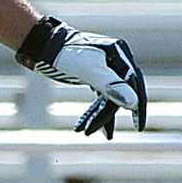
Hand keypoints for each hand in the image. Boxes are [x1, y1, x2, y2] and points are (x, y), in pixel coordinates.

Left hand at [16, 14, 147, 138]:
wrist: (43, 45)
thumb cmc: (65, 54)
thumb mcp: (89, 70)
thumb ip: (111, 85)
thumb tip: (134, 104)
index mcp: (119, 54)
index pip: (134, 84)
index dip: (137, 108)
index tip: (138, 128)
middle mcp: (116, 59)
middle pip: (123, 92)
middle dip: (111, 116)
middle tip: (109, 137)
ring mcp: (105, 67)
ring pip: (109, 97)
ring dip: (99, 116)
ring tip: (87, 133)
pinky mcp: (93, 74)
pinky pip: (100, 97)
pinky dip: (95, 111)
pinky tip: (88, 126)